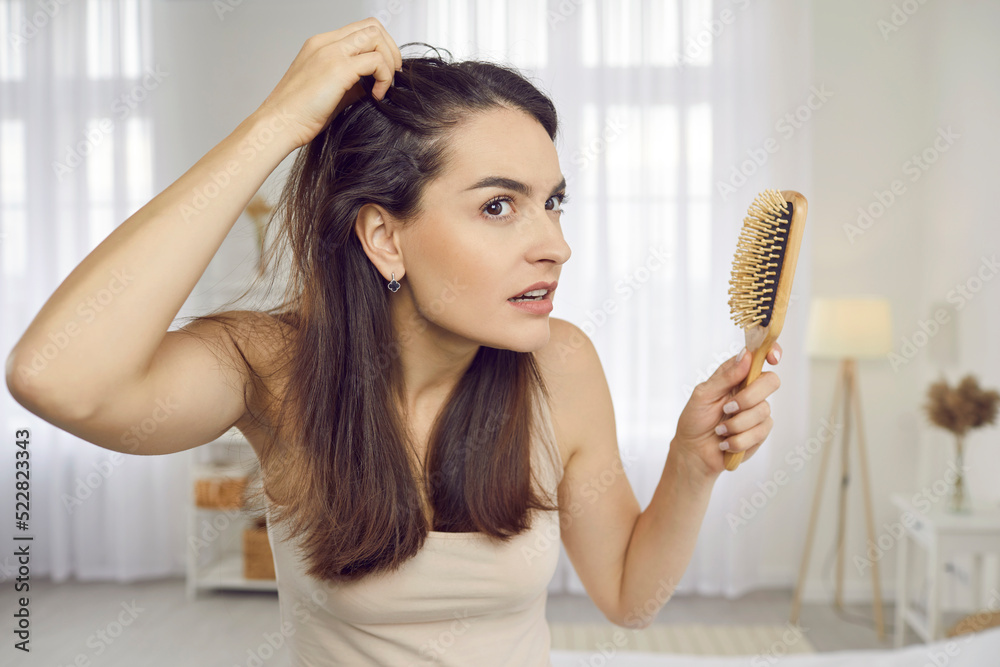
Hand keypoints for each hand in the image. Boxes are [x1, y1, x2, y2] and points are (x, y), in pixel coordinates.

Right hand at [255, 17, 402, 148]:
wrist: (279, 125)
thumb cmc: (299, 115)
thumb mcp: (330, 92)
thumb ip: (352, 83)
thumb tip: (373, 84)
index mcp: (321, 45)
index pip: (360, 29)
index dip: (380, 46)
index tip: (385, 71)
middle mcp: (325, 43)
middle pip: (372, 26)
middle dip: (390, 49)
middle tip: (392, 75)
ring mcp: (331, 53)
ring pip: (376, 37)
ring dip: (388, 61)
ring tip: (384, 87)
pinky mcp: (338, 69)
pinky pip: (376, 61)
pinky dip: (384, 78)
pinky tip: (376, 96)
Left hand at [670, 342, 781, 478]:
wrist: (694, 452)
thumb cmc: (695, 420)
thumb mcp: (703, 395)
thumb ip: (725, 377)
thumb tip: (746, 355)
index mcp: (736, 376)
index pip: (759, 357)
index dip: (770, 352)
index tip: (772, 358)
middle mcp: (750, 390)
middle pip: (771, 382)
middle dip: (749, 397)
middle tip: (728, 408)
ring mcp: (757, 411)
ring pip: (763, 410)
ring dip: (736, 424)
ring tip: (720, 430)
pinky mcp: (760, 432)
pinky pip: (759, 432)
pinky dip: (738, 439)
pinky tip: (725, 442)